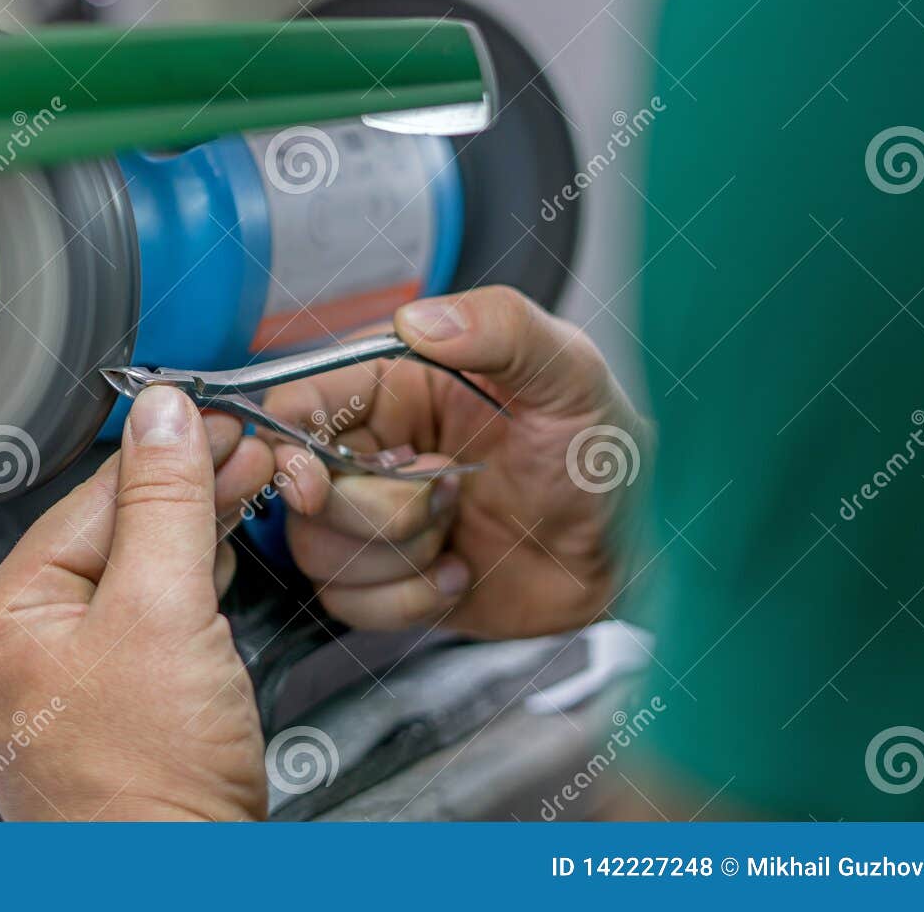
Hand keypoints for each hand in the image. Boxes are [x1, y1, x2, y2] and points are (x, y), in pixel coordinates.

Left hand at [0, 386, 270, 820]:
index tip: (221, 421)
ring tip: (242, 494)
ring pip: (128, 583)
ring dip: (190, 536)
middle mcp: (13, 652)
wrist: (174, 890)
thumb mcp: (161, 611)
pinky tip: (215, 572)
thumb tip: (162, 415)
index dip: (167, 453)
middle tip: (248, 456)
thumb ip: (164, 502)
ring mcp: (55, 690)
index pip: (92, 501)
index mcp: (0, 617)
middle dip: (185, 493)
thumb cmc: (146, 788)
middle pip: (109, 539)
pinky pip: (137, 632)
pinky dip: (182, 595)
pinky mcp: (100, 719)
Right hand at [261, 285, 643, 637]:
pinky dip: (409, 600)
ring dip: (397, 555)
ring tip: (460, 530)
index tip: (312, 480)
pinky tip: (459, 572)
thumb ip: (503, 326)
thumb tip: (420, 318)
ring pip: (318, 551)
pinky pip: (350, 605)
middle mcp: (373, 448)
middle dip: (379, 508)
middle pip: (303, 489)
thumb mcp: (572, 374)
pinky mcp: (388, 582)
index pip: (297, 403)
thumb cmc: (606, 456)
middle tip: (449, 491)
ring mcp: (376, 519)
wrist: (635, 559)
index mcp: (396, 381)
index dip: (288, 444)